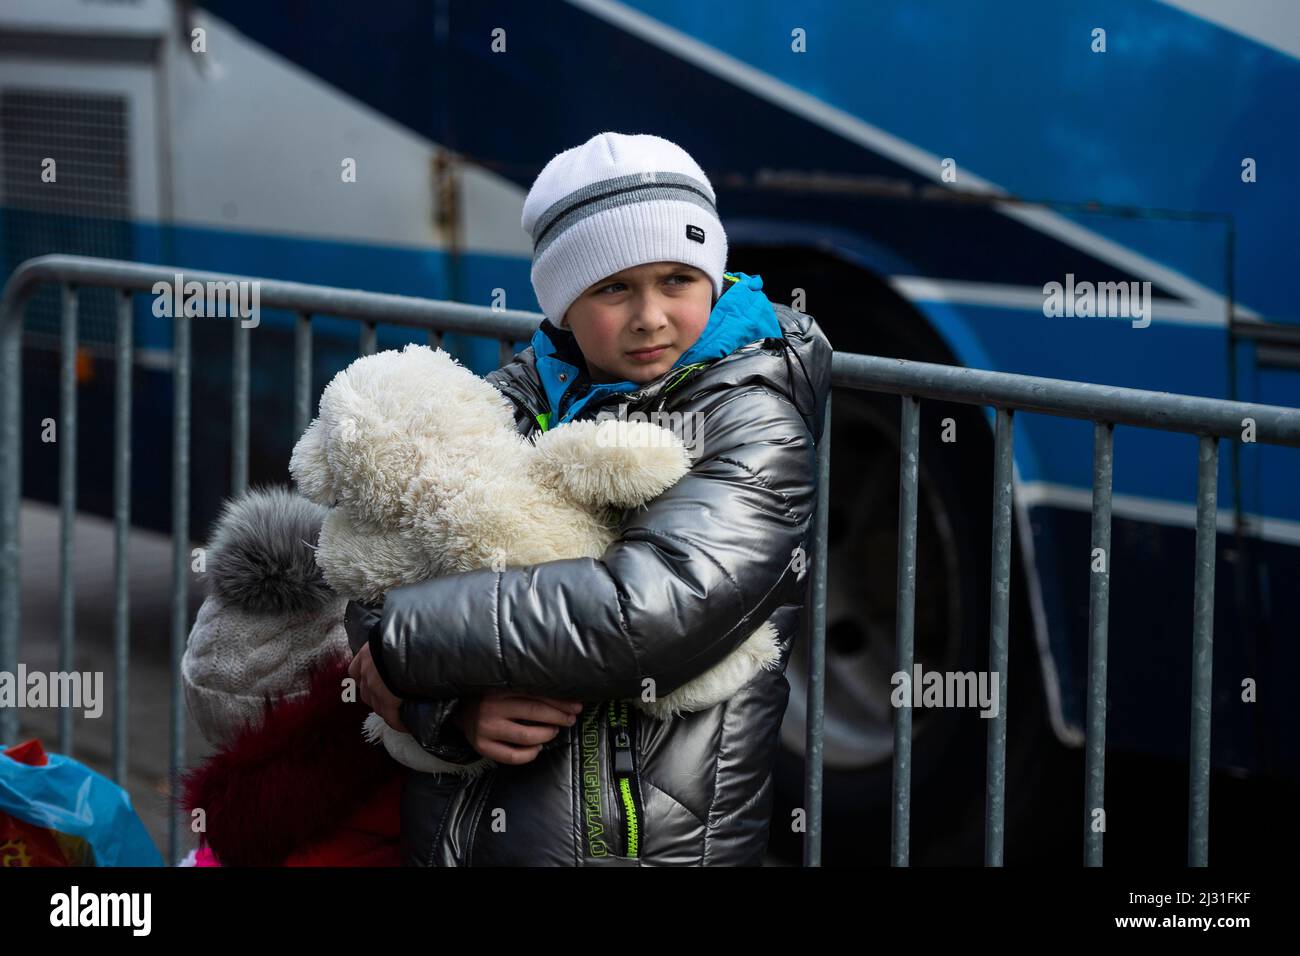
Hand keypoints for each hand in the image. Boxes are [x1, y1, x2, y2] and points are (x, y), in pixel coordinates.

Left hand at [348, 642, 407, 733]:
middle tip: (392, 696)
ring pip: (376, 706)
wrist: (416, 644)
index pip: (355, 671)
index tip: (375, 682)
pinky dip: (399, 723)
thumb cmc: (410, 633)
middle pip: (365, 691)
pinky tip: (407, 726)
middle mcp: (367, 672)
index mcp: (367, 653)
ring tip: (401, 710)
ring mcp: (376, 689)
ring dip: (387, 709)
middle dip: (375, 695)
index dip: (364, 678)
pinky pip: (391, 718)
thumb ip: (393, 640)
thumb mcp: (396, 633)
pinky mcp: (388, 702)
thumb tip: (404, 634)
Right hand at [455, 690, 582, 765]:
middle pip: (535, 712)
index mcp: (499, 688)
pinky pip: (513, 756)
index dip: (560, 701)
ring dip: (547, 735)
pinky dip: (530, 754)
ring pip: (526, 736)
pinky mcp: (482, 747)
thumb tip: (564, 697)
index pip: (537, 694)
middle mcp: (491, 708)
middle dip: (559, 716)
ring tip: (554, 731)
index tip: (575, 705)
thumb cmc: (489, 697)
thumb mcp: (504, 686)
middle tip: (571, 718)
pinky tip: (537, 748)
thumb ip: (526, 689)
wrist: (458, 710)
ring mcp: (486, 729)